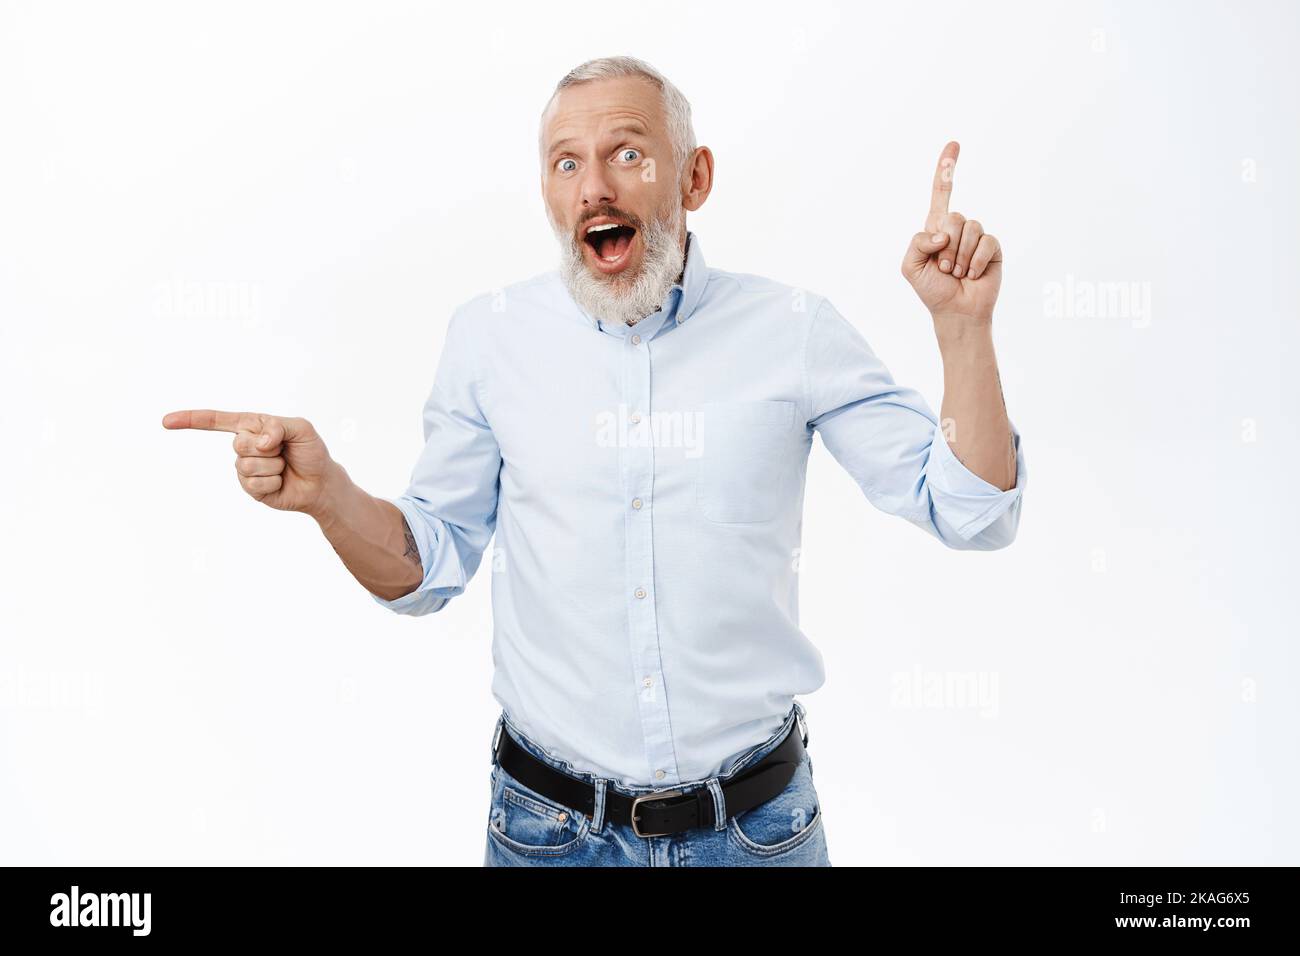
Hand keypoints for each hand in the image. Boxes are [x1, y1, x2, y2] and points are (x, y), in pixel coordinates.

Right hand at [161, 409, 337, 515]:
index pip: (217, 420)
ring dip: (272, 466)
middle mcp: (245, 445)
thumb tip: (260, 441)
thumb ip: (279, 426)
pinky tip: (280, 481)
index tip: (166, 422)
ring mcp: (245, 467)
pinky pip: (253, 484)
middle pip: (239, 444)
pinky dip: (272, 482)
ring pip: (247, 465)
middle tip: (283, 450)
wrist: (320, 482)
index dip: (191, 420)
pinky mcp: (250, 488)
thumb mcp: (301, 429)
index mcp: (252, 425)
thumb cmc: (311, 451)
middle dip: (267, 447)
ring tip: (284, 466)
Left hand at [901, 141, 1002, 324]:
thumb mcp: (910, 267)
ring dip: (960, 257)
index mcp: (936, 228)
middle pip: (953, 217)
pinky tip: (973, 275)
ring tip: (958, 273)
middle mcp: (957, 229)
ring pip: (970, 229)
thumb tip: (943, 232)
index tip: (954, 144)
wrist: (956, 312)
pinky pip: (986, 242)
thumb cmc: (932, 290)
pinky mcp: (993, 248)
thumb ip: (916, 243)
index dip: (947, 168)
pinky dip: (976, 262)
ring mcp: (977, 237)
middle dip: (946, 246)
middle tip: (944, 268)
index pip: (942, 193)